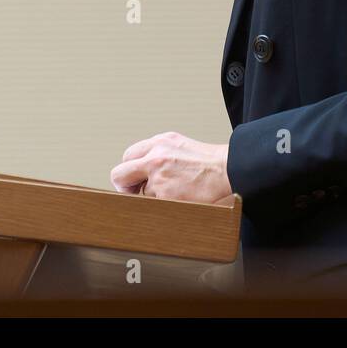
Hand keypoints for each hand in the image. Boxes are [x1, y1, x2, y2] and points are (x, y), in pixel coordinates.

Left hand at [110, 132, 231, 203]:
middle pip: (119, 174)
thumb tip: (141, 168)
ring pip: (142, 194)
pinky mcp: (166, 195)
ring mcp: (159, 178)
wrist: (227, 169)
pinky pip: (154, 205)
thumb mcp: (180, 145)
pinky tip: (179, 198)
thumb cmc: (208, 160)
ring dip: (154, 196)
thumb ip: (159, 152)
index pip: (128, 156)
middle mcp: (156, 157)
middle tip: (132, 192)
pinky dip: (164, 204)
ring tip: (176, 191)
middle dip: (123, 186)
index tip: (133, 178)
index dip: (128, 170)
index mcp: (159, 142)